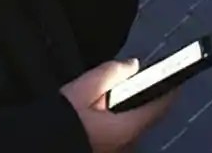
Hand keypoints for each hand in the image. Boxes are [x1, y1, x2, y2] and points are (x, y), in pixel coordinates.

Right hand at [60, 59, 177, 152]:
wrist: (38, 144)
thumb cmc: (60, 120)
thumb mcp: (85, 88)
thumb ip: (112, 72)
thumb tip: (133, 66)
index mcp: (128, 128)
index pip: (161, 105)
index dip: (170, 88)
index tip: (173, 75)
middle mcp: (128, 144)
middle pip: (145, 117)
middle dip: (140, 100)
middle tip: (126, 84)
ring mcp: (118, 152)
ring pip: (131, 128)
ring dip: (126, 114)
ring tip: (105, 100)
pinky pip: (120, 137)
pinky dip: (116, 124)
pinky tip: (98, 117)